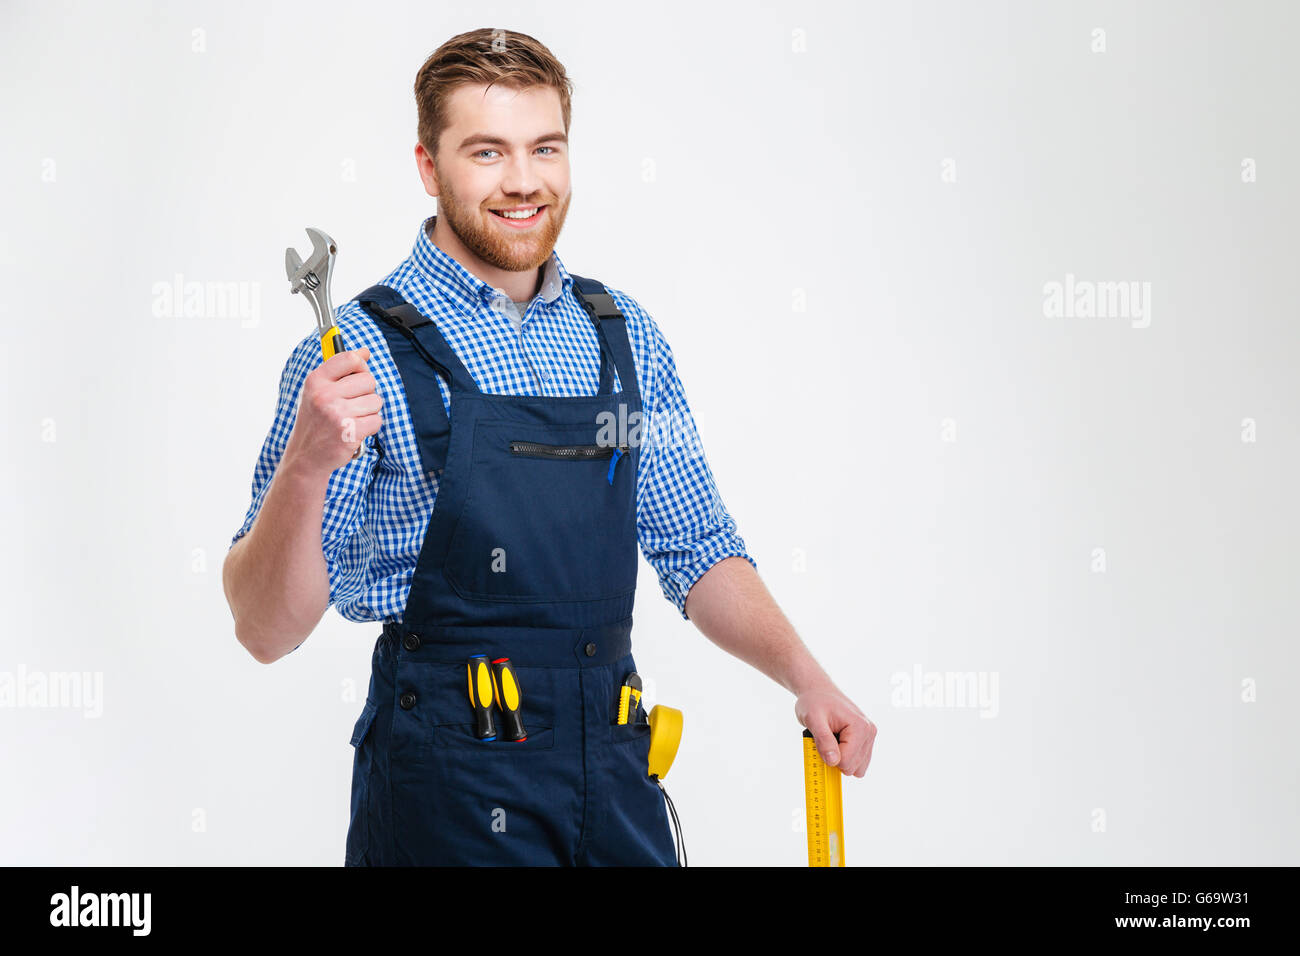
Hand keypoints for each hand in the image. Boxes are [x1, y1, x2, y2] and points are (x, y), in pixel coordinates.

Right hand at [283, 346, 382, 476]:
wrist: (306, 457)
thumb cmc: (316, 421)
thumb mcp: (319, 391)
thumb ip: (341, 370)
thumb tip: (365, 351)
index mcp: (316, 381)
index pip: (349, 359)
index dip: (360, 366)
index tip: (358, 375)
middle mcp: (325, 395)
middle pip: (368, 380)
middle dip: (366, 393)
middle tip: (351, 405)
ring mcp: (337, 414)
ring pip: (376, 401)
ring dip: (369, 411)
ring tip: (352, 419)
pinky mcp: (350, 431)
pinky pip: (377, 420)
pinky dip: (370, 427)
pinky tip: (355, 430)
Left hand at [794, 684, 875, 776]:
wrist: (819, 692)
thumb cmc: (815, 702)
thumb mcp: (813, 719)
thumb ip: (824, 741)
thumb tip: (833, 762)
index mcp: (860, 727)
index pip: (845, 762)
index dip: (828, 756)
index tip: (821, 739)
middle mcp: (869, 732)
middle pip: (851, 768)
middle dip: (834, 757)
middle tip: (825, 738)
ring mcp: (869, 737)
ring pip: (856, 769)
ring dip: (840, 758)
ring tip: (832, 739)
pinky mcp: (866, 742)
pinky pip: (858, 764)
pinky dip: (845, 758)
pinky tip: (837, 742)